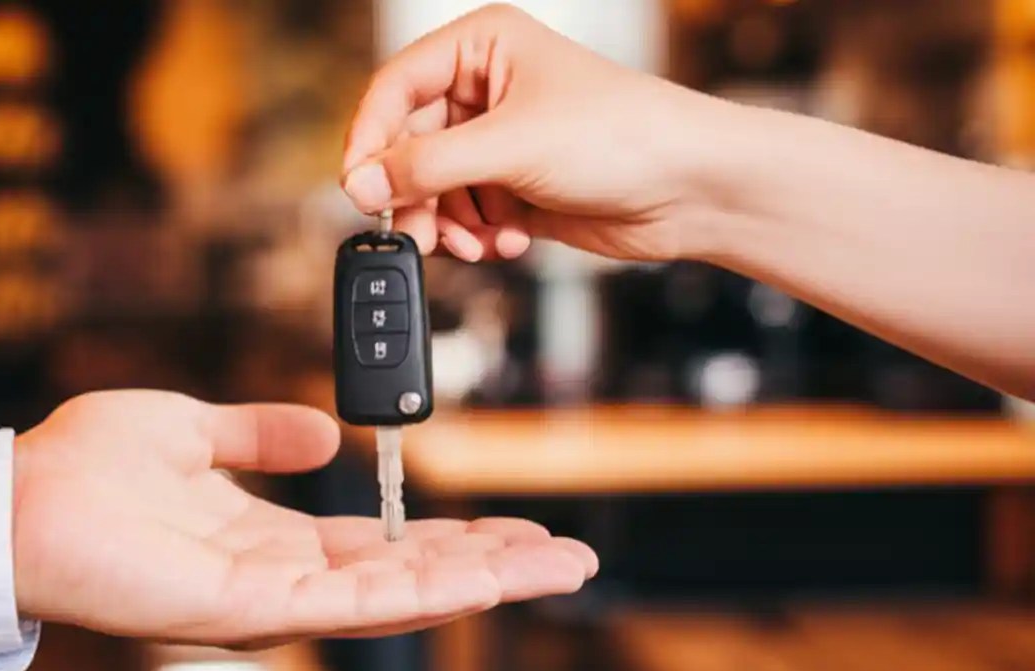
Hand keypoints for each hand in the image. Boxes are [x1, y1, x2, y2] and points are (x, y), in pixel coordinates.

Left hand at [11, 390, 596, 646]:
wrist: (11, 499)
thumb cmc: (84, 468)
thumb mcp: (193, 428)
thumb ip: (261, 432)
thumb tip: (324, 430)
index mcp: (271, 537)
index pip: (382, 545)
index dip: (451, 538)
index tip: (513, 526)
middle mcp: (282, 576)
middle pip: (409, 576)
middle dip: (491, 567)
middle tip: (568, 556)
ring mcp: (270, 602)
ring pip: (398, 597)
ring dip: (480, 581)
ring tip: (555, 567)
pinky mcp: (248, 608)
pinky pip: (353, 603)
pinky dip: (424, 591)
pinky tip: (482, 576)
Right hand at [341, 3, 736, 262]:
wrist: (693, 190)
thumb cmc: (624, 136)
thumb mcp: (510, 146)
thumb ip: (426, 167)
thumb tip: (360, 185)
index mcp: (484, 46)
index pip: (395, 87)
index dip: (371, 140)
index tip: (359, 189)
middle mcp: (488, 90)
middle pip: (411, 146)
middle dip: (416, 195)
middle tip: (415, 232)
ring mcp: (503, 141)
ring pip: (436, 188)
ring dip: (450, 223)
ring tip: (478, 243)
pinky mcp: (518, 187)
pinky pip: (468, 215)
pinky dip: (479, 236)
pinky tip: (509, 242)